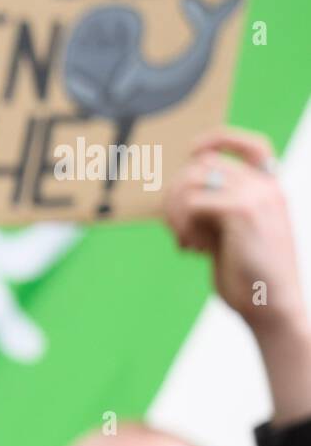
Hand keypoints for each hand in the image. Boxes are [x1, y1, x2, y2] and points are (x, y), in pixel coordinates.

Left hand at [164, 126, 310, 425]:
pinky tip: (193, 249)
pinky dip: (183, 225)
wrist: (272, 306)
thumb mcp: (232, 237)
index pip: (251, 145)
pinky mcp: (241, 212)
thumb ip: (216, 212)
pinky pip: (192, 203)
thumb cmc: (248, 277)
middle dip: (176, 194)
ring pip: (193, 179)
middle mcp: (266, 187)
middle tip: (176, 229)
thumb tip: (176, 195)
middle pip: (203, 164)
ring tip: (183, 240)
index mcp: (269, 190)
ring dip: (175, 210)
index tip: (193, 150)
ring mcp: (256, 196)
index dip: (219, 138)